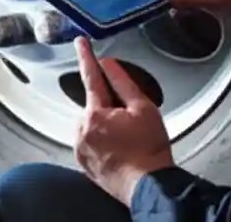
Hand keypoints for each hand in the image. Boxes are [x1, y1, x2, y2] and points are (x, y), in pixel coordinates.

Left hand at [73, 37, 174, 205]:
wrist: (147, 186)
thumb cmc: (149, 151)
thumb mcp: (144, 109)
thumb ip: (124, 84)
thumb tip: (109, 65)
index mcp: (95, 114)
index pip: (90, 78)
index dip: (87, 57)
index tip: (80, 43)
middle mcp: (82, 130)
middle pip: (93, 105)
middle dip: (109, 108)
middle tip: (131, 124)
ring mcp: (80, 148)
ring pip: (91, 124)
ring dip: (105, 126)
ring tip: (127, 141)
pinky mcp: (82, 162)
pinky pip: (89, 142)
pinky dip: (101, 141)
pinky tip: (119, 150)